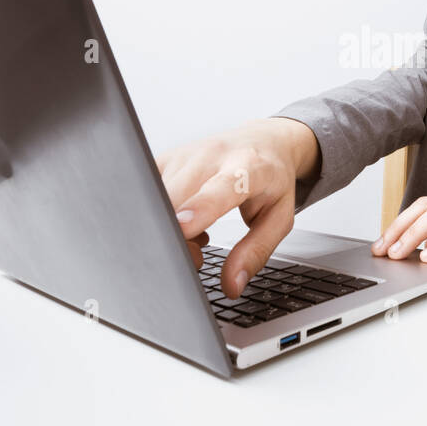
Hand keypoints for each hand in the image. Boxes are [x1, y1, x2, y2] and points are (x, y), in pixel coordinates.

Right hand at [155, 117, 319, 296]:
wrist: (263, 140)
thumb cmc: (272, 180)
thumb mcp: (279, 218)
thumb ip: (256, 251)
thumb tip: (232, 285)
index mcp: (247, 167)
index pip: (220, 187)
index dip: (200, 208)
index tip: (183, 228)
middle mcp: (211, 156)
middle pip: (176, 198)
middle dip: (176, 237)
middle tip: (198, 255)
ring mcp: (183, 154)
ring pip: (155, 198)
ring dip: (167, 229)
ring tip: (195, 235)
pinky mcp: (164, 158)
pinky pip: (147, 192)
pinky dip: (159, 215)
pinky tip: (181, 219)